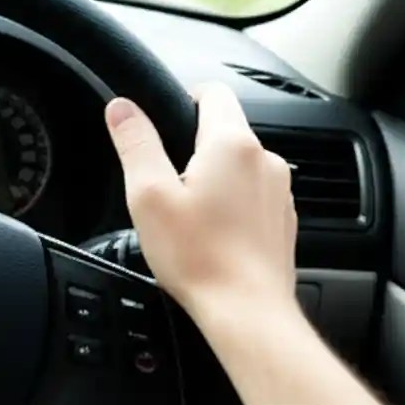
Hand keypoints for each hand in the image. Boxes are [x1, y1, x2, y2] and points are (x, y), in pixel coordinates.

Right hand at [104, 83, 296, 321]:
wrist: (247, 312)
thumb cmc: (200, 258)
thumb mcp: (149, 195)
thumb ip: (135, 143)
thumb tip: (122, 107)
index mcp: (232, 144)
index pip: (213, 91)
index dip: (185, 99)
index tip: (165, 122)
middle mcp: (265, 160)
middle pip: (225, 130)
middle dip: (193, 147)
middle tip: (167, 182)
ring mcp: (279, 190)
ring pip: (239, 165)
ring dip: (215, 177)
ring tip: (189, 214)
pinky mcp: (283, 219)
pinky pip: (253, 195)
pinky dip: (233, 204)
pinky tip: (212, 233)